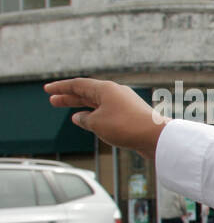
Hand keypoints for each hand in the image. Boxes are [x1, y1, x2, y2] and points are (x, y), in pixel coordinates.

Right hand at [45, 78, 164, 158]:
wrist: (156, 137)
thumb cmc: (126, 127)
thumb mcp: (97, 123)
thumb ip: (84, 119)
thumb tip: (79, 117)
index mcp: (106, 89)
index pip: (78, 84)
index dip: (61, 87)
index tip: (47, 90)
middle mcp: (116, 93)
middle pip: (88, 93)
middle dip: (69, 97)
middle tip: (52, 101)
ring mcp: (125, 104)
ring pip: (99, 104)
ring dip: (83, 108)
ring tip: (69, 113)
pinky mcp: (131, 116)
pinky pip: (108, 113)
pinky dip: (96, 116)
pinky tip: (92, 124)